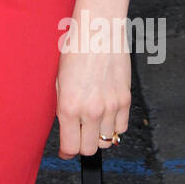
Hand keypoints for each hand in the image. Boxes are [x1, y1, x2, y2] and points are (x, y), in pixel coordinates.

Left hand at [56, 8, 131, 158]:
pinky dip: (114, 126)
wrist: (98, 31)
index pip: (71, 147)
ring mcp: (111, 107)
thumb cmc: (75, 50)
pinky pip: (121, 127)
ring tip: (92, 122)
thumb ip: (64, 107)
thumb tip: (67, 126)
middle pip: (89, 149)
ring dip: (98, 135)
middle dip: (82, 146)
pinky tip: (106, 115)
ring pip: (107, 140)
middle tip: (78, 136)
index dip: (67, 152)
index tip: (66, 151)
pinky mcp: (125, 100)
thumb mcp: (59, 81)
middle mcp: (91, 110)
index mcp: (69, 106)